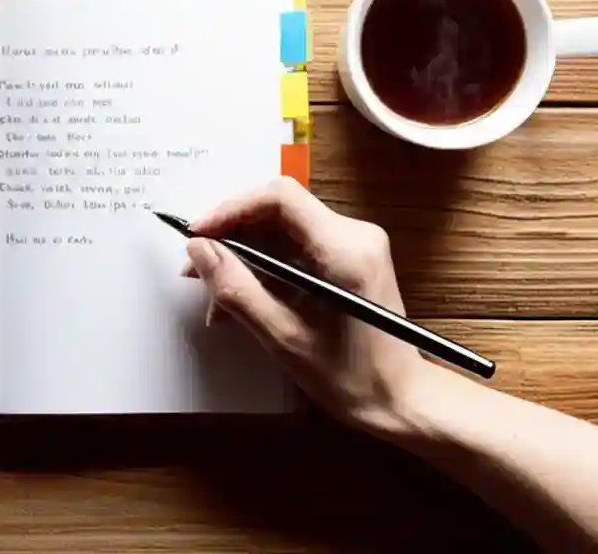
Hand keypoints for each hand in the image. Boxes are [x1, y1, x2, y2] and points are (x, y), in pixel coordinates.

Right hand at [184, 176, 437, 438]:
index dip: (231, 209)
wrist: (400, 400)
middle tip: (197, 269)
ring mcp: (355, 245)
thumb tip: (199, 249)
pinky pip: (295, 248)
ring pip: (282, 230)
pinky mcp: (350, 259)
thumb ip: (236, 288)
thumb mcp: (282, 335)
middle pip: (277, 211)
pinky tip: (243, 299)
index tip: (197, 234)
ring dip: (244, 257)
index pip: (279, 197)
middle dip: (232, 236)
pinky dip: (264, 269)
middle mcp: (355, 235)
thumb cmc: (350, 376)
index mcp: (345, 249)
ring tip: (217, 297)